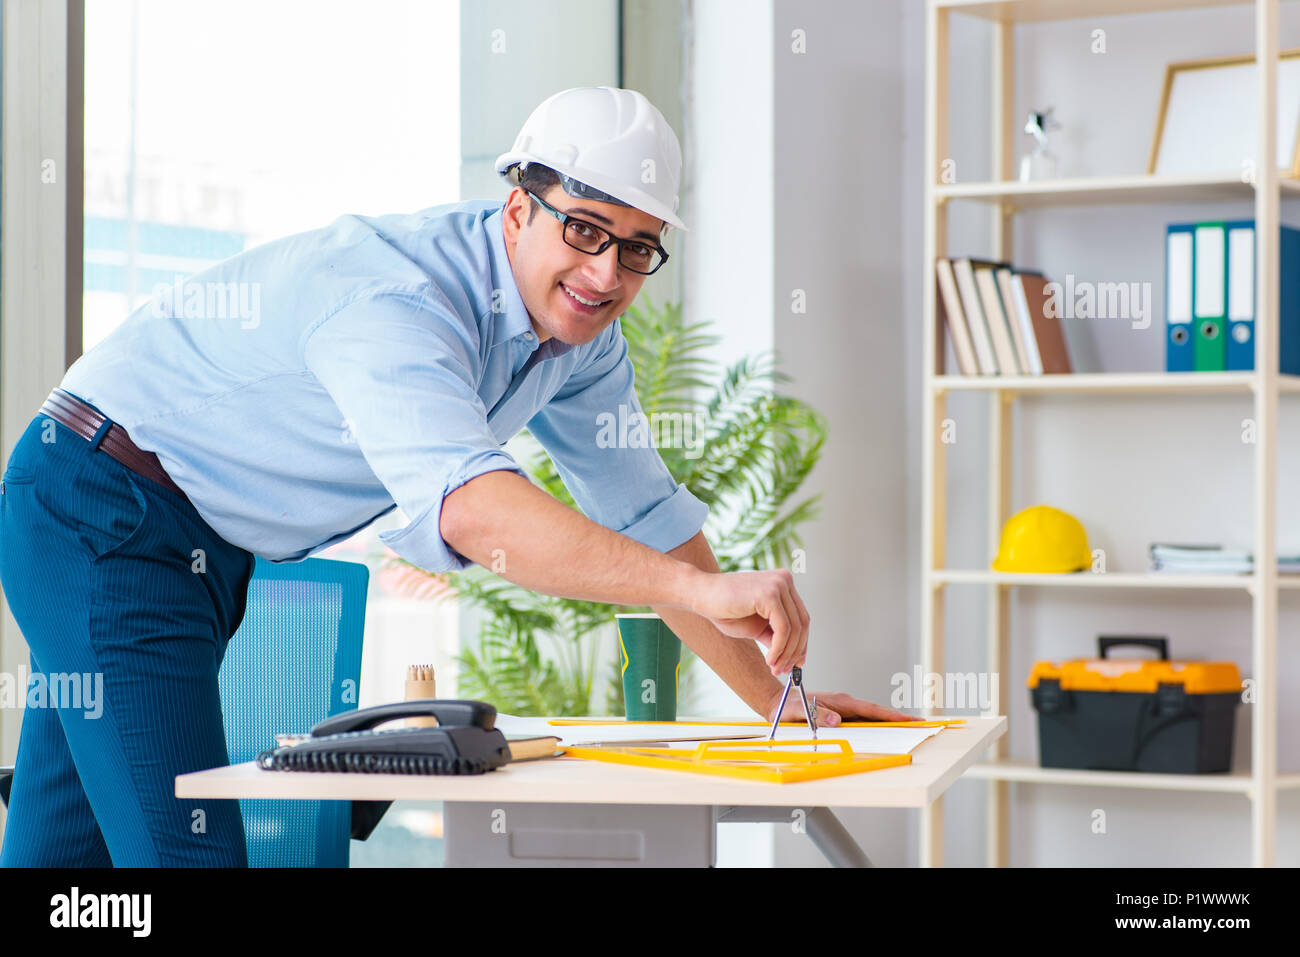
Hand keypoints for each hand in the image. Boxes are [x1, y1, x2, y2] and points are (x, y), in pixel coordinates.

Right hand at [688, 568, 809, 675]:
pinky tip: (769, 659)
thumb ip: (775, 635)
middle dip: (795, 651)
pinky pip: (783, 629)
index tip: (798, 662)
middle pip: (802, 623)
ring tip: (774, 668)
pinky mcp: (770, 594)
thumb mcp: (756, 626)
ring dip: (786, 653)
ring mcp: (778, 585)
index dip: (801, 643)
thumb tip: (794, 656)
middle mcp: (784, 580)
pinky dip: (779, 649)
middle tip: (785, 670)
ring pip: (795, 628)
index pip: (801, 617)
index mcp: (783, 583)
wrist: (700, 595)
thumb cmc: (724, 608)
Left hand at [766, 687, 916, 727]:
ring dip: (887, 722)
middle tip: (918, 725)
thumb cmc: (787, 707)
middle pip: (876, 713)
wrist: (777, 702)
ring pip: (870, 717)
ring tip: (906, 730)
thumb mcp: (798, 711)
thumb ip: (817, 715)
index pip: (871, 710)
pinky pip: (861, 720)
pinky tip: (882, 732)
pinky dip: (874, 725)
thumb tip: (838, 721)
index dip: (890, 715)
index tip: (909, 719)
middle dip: (897, 719)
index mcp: (839, 702)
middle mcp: (844, 704)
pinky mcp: (839, 714)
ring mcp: (843, 709)